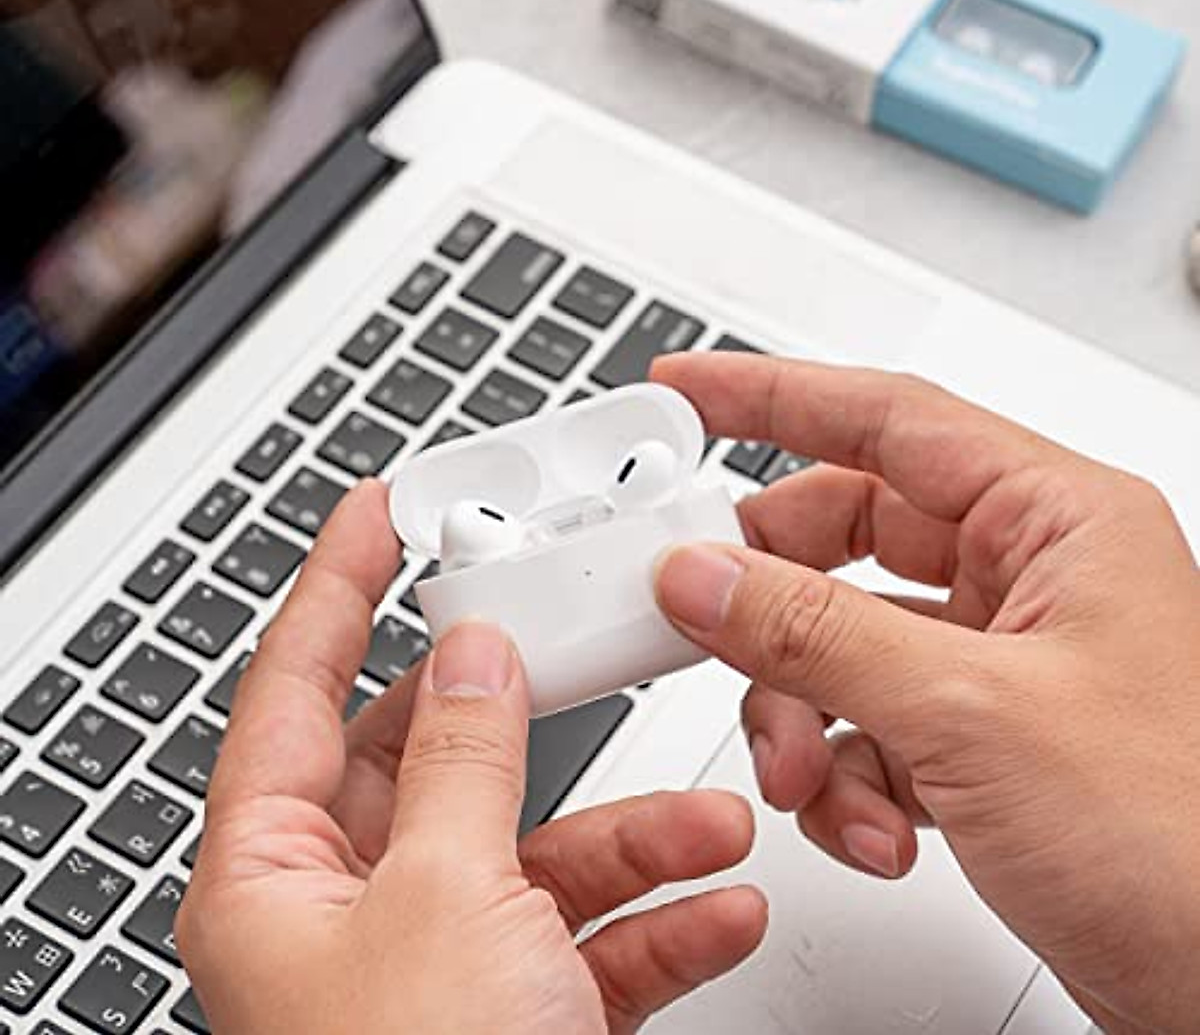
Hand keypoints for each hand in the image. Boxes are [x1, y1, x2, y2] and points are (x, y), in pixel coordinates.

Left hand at [178, 481, 765, 1034]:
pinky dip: (656, 920)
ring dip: (631, 835)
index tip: (374, 515)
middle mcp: (354, 913)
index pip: (297, 688)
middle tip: (570, 639)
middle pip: (441, 762)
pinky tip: (717, 905)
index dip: (335, 586)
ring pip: (536, 852)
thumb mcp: (443, 900)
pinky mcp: (516, 1017)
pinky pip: (588, 941)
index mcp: (279, 876)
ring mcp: (440, 965)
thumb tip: (469, 657)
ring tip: (709, 828)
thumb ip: (459, 760)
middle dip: (530, 717)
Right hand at [652, 353, 1199, 1034]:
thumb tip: (704, 576)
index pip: (884, 419)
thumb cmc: (1192, 846)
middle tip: (703, 618)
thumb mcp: (971, 717)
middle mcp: (1025, 580)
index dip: (771, 395)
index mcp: (1053, 522)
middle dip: (772, 605)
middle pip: (845, 541)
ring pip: (841, 644)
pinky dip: (845, 778)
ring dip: (802, 717)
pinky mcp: (978, 740)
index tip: (689, 390)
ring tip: (806, 781)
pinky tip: (873, 829)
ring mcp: (999, 663)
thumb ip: (816, 634)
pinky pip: (865, 725)